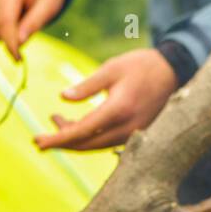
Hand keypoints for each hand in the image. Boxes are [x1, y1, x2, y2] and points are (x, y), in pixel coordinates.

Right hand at [0, 0, 66, 58]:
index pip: (6, 22)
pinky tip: (12, 16)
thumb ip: (33, 23)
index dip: (11, 44)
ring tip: (21, 20)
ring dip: (4, 32)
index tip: (18, 60)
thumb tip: (18, 43)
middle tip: (25, 37)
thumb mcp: (49, 6)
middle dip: (9, 39)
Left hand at [35, 48, 177, 150]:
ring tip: (56, 120)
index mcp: (118, 110)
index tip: (38, 141)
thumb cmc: (141, 66)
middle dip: (60, 142)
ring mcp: (131, 134)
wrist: (173, 72)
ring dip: (72, 137)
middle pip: (85, 145)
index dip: (58, 139)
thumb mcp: (112, 68)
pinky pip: (104, 141)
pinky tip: (73, 123)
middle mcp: (125, 128)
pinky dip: (86, 136)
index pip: (81, 132)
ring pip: (94, 145)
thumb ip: (87, 86)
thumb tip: (63, 98)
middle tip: (38, 138)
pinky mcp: (133, 135)